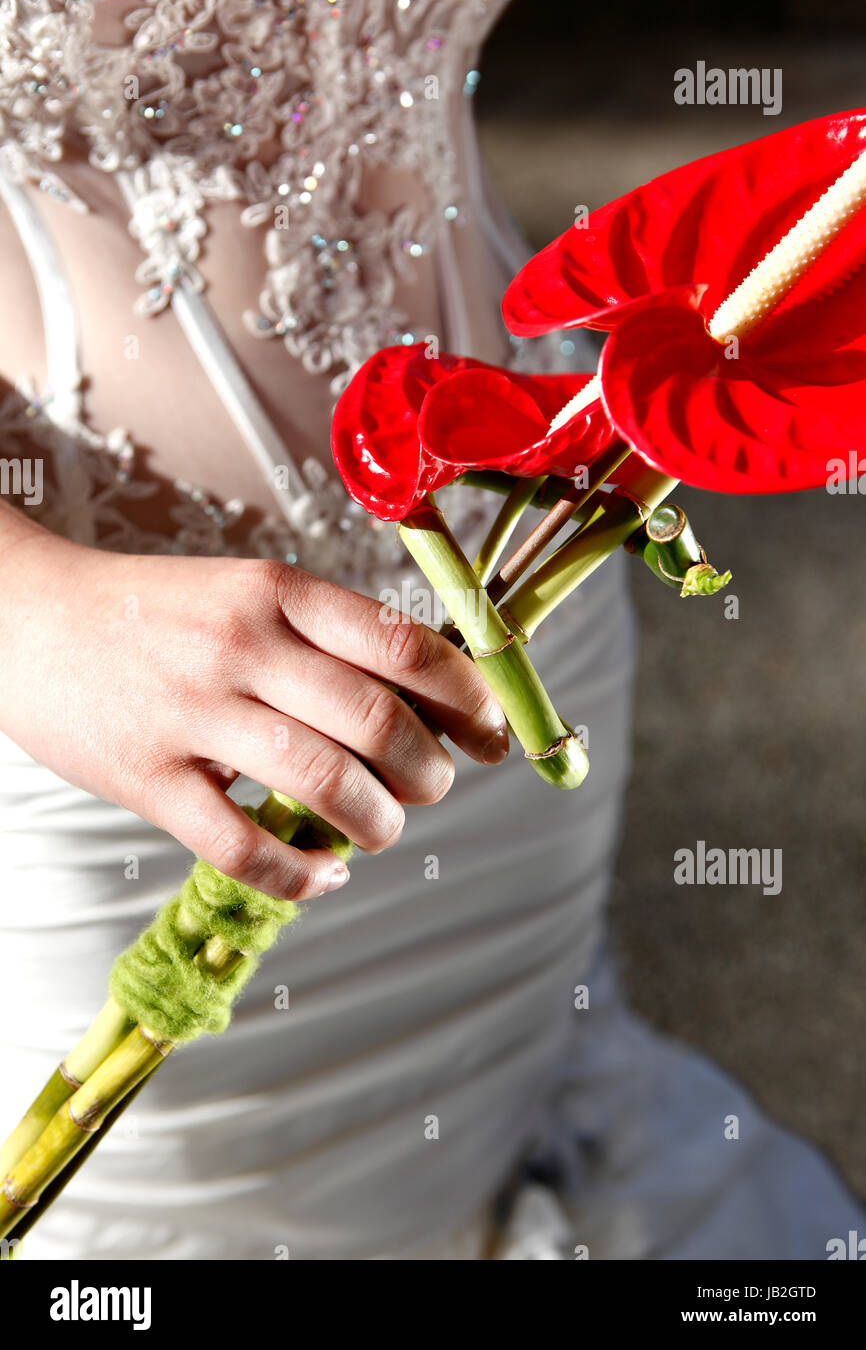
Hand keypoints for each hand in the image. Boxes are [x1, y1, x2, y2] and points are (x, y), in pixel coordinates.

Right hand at [0, 514, 508, 900]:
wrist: (25, 620)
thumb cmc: (153, 614)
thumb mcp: (244, 593)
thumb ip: (325, 638)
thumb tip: (425, 700)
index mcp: (276, 592)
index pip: (404, 644)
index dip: (469, 697)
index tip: (493, 733)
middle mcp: (242, 645)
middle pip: (379, 721)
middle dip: (430, 771)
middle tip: (433, 785)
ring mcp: (193, 713)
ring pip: (326, 784)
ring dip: (379, 823)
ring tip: (382, 828)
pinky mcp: (149, 779)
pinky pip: (245, 848)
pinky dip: (303, 877)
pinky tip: (323, 876)